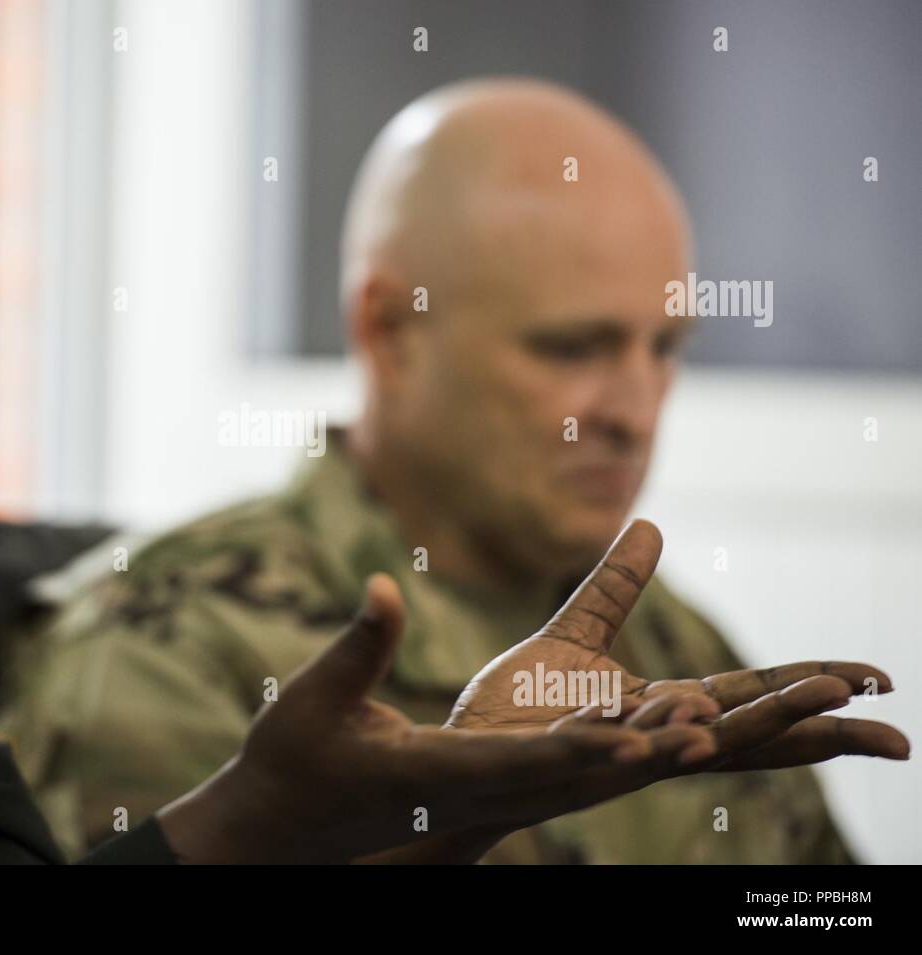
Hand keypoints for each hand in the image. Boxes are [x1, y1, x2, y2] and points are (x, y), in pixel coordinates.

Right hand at [156, 575, 719, 863]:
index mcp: (428, 776)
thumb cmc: (287, 764)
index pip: (512, 764)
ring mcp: (474, 803)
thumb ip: (360, 645)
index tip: (634, 739)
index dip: (576, 750)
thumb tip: (386, 584)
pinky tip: (641, 739)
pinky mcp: (475, 797)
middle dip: (635, 757)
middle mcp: (465, 798)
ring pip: (568, 786)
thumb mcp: (314, 699)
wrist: (277, 832)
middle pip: (563, 781)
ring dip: (632, 761)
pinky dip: (600, 760)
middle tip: (705, 731)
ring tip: (700, 731)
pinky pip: (550, 782)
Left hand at [449, 519, 910, 772]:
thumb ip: (613, 589)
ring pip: (697, 745)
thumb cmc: (519, 706)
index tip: (874, 678)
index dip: (810, 686)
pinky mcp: (570, 758)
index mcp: (663, 708)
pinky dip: (659, 738)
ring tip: (818, 702)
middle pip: (749, 732)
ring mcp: (617, 756)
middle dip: (812, 721)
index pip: (751, 698)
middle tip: (886, 716)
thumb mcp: (573, 635)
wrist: (461, 753)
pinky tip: (697, 724)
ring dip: (756, 726)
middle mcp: (654, 739)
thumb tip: (654, 526)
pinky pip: (619, 748)